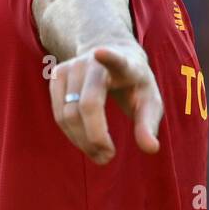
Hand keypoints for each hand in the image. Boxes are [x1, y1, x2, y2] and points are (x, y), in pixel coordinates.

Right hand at [48, 44, 162, 164]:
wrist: (110, 53)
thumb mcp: (150, 102)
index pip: (116, 59)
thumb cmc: (134, 84)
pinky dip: (72, 134)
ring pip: (68, 114)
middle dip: (95, 137)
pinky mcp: (57, 75)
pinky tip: (86, 142)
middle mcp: (93, 61)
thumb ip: (149, 124)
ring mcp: (72, 66)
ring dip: (82, 142)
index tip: (100, 52)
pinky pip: (59, 114)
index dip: (108, 56)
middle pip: (88, 105)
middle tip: (108, 157)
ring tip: (100, 155)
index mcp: (124, 64)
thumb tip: (151, 149)